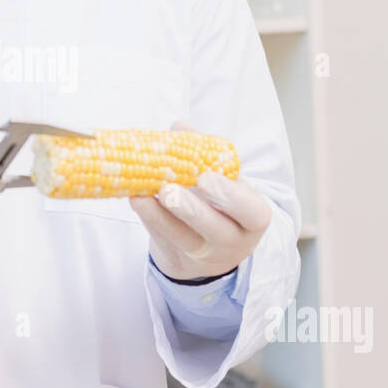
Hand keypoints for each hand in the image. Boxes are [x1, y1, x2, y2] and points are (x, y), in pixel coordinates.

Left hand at [129, 126, 270, 280]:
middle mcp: (233, 240)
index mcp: (252, 215)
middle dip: (193, 210)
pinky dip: (148, 218)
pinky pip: (162, 239)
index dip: (229, 195)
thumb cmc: (219, 203)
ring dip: (162, 215)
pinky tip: (136, 199)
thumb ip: (203, 152)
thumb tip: (180, 127)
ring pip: (185, 239)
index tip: (205, 177)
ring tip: (144, 193)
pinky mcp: (178, 260)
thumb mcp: (222, 179)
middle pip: (217, 230)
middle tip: (170, 189)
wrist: (210, 247)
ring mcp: (205, 255)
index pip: (250, 210)